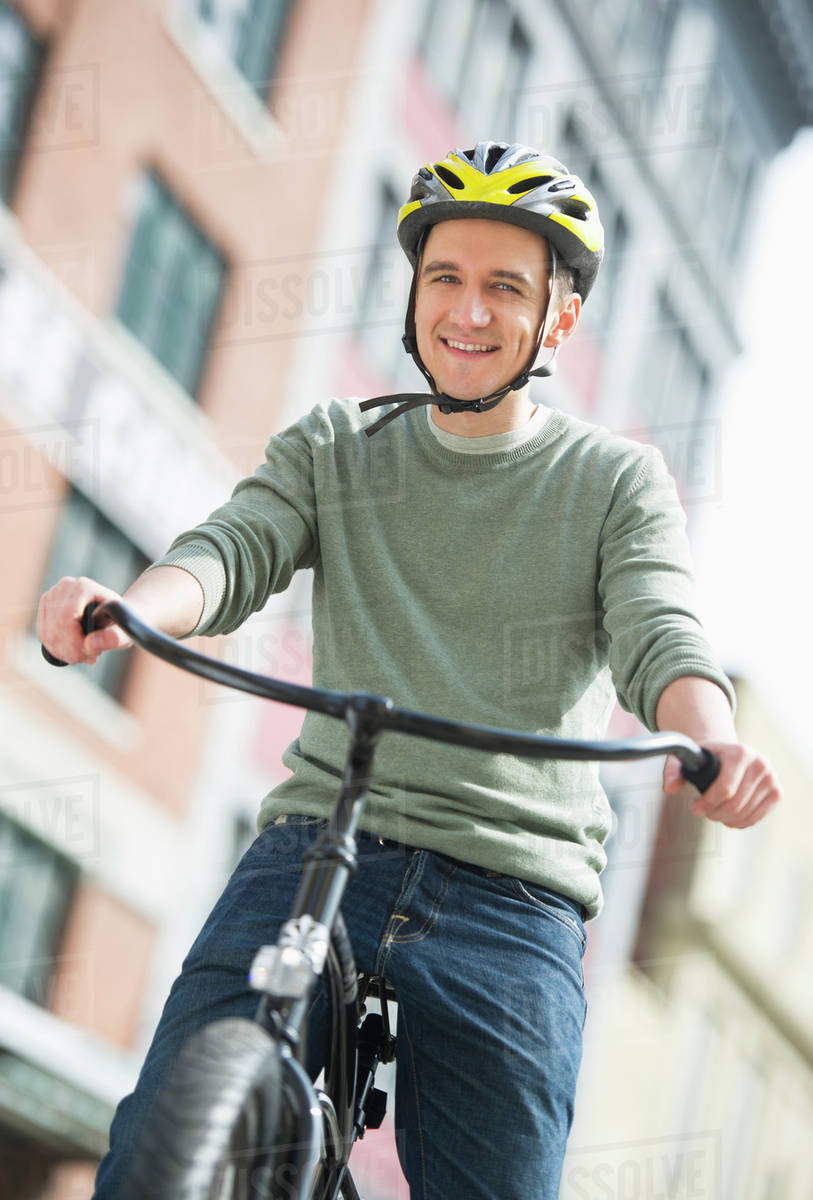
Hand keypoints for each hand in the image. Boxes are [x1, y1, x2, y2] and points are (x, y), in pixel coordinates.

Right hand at [37, 576, 131, 664]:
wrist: (117, 611)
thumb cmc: (122, 619)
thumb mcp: (125, 630)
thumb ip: (112, 638)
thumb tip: (89, 645)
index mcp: (83, 587)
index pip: (66, 620)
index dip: (74, 643)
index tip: (92, 654)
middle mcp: (64, 587)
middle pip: (55, 628)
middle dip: (71, 651)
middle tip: (89, 657)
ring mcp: (52, 595)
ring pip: (47, 634)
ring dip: (64, 652)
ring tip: (84, 655)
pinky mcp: (46, 606)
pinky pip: (43, 634)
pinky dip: (57, 649)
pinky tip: (74, 652)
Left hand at [662, 742, 781, 828]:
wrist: (729, 752)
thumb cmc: (707, 756)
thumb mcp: (687, 757)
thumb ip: (673, 770)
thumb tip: (668, 788)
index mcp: (740, 752)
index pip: (725, 790)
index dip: (707, 804)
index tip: (694, 807)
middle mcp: (760, 764)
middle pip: (735, 804)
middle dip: (714, 813)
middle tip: (703, 812)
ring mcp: (771, 778)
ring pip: (745, 814)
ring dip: (726, 819)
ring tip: (714, 813)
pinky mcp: (777, 792)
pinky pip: (757, 817)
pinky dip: (740, 822)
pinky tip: (728, 817)